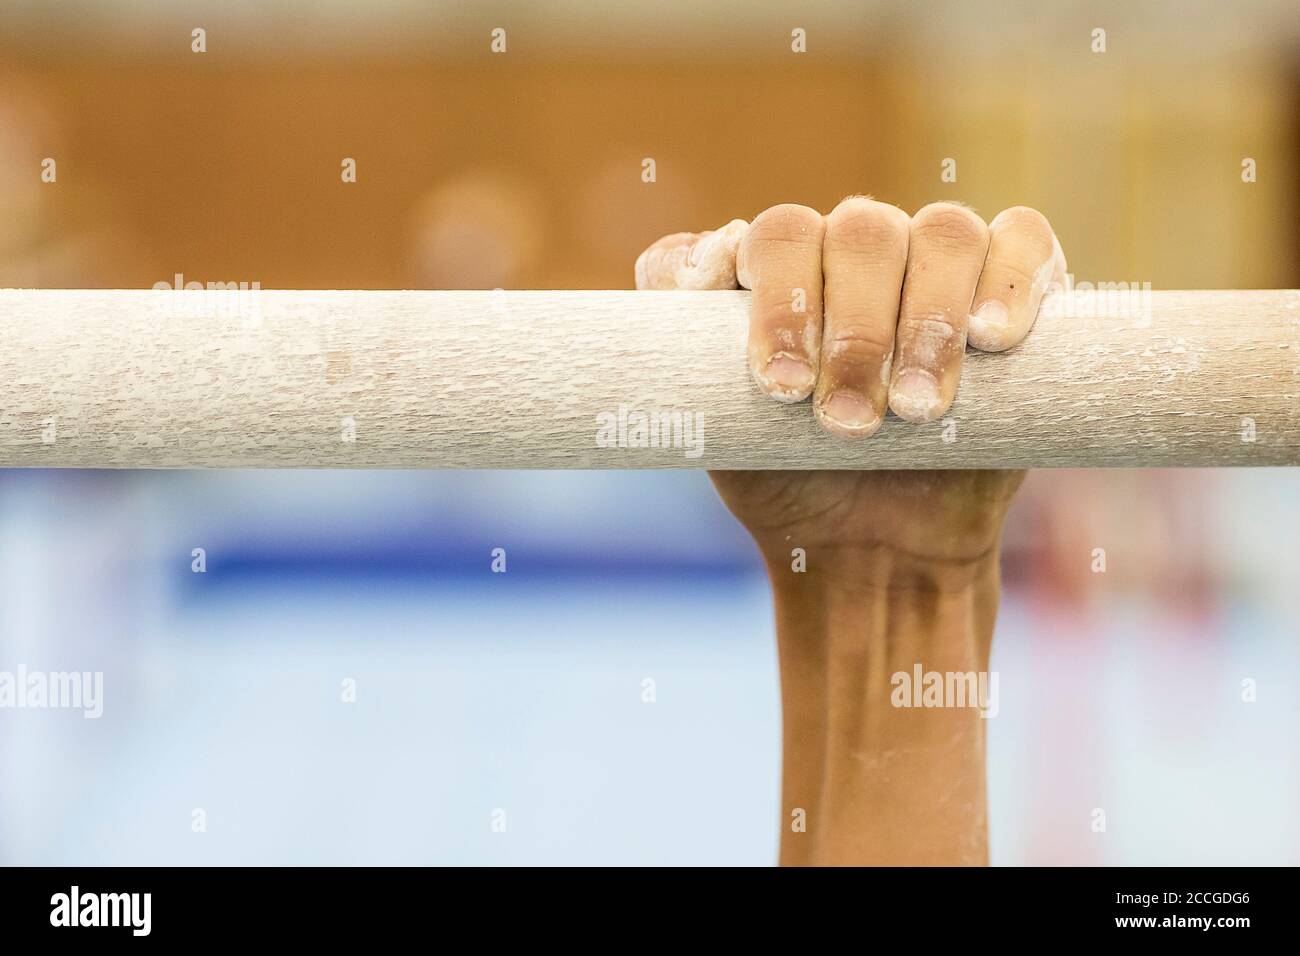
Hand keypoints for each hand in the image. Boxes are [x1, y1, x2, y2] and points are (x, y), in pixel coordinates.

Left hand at [635, 198, 1065, 562]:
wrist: (873, 547)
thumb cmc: (787, 476)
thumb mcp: (713, 420)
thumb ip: (680, 347)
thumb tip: (699, 270)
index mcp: (786, 264)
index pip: (780, 235)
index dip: (778, 305)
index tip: (778, 389)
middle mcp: (859, 248)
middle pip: (860, 232)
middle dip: (853, 332)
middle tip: (845, 420)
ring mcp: (936, 260)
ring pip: (943, 235)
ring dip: (928, 325)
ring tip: (915, 411)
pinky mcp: (1013, 288)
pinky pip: (1023, 242)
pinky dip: (1010, 282)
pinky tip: (989, 338)